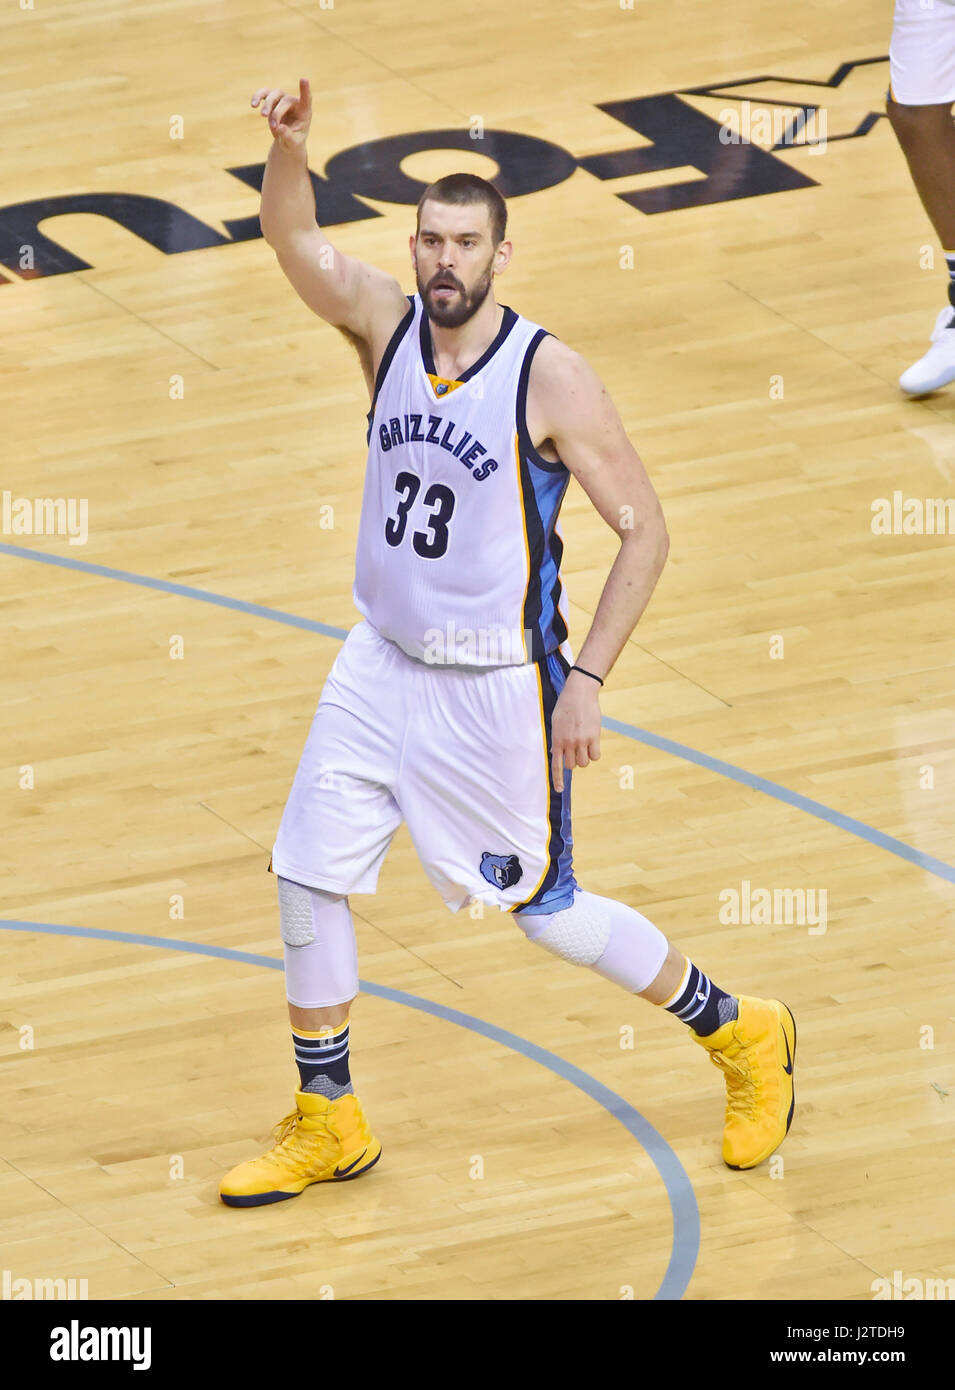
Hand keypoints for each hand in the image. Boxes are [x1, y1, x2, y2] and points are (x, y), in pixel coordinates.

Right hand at [251, 78, 311, 150]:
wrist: (287, 140)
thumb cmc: (294, 141)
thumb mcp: (293, 143)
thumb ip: (288, 135)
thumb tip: (279, 128)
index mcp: (304, 111)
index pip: (306, 99)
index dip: (304, 90)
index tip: (304, 80)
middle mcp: (294, 102)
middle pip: (285, 101)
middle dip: (277, 113)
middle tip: (274, 127)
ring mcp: (283, 99)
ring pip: (274, 94)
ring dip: (267, 105)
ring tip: (263, 116)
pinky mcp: (272, 100)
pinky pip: (264, 94)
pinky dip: (258, 97)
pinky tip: (253, 105)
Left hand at [550, 670, 601, 792]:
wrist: (579, 693)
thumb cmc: (566, 706)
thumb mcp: (556, 723)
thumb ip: (556, 740)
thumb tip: (556, 754)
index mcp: (557, 739)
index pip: (557, 765)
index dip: (558, 779)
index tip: (559, 790)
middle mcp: (569, 743)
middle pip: (572, 766)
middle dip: (573, 761)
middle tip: (575, 750)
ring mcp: (582, 741)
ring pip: (584, 762)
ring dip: (584, 757)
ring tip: (584, 744)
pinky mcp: (594, 737)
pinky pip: (595, 756)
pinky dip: (594, 753)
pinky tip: (592, 743)